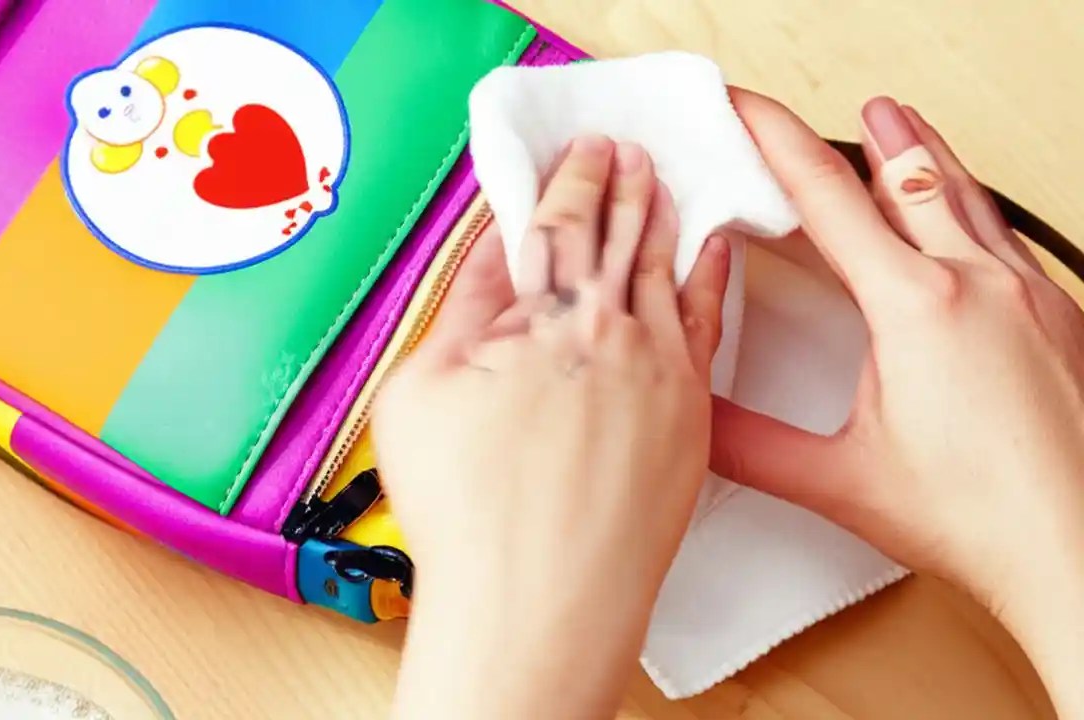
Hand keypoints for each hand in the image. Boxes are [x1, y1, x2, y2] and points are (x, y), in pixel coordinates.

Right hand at [377, 136, 729, 719]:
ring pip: (666, 270)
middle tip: (626, 148)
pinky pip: (707, 325)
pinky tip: (714, 252)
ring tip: (662, 182)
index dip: (569, 177)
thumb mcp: (422, 389)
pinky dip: (711, 279)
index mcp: (542, 315)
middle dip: (621, 182)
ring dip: (664, 217)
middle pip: (619, 234)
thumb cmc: (471, 513)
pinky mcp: (692, 416)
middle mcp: (610, 331)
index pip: (560, 221)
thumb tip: (496, 248)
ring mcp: (659, 372)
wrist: (540, 604)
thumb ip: (464, 307)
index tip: (578, 150)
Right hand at [720, 90, 1083, 716]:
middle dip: (877, 137)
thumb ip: (749, 445)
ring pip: (972, 201)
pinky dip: (977, 212)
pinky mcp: (1066, 322)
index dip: (778, 142)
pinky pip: (1011, 241)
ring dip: (932, 160)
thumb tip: (691, 419)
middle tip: (857, 109)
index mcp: (917, 306)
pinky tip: (976, 227)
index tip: (749, 109)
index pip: (829, 198)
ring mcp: (1034, 298)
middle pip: (915, 179)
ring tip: (908, 130)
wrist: (1079, 557)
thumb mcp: (839, 479)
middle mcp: (981, 284)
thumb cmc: (979, 518)